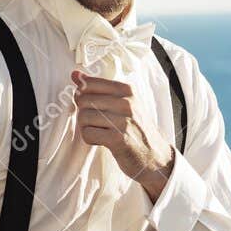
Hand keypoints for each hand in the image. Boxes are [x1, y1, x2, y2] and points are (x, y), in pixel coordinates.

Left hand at [72, 69, 173, 197]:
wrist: (154, 155)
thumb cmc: (135, 128)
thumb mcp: (122, 103)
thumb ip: (98, 88)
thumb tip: (75, 74)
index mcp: (127, 90)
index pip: (89, 83)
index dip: (82, 96)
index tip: (91, 106)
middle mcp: (126, 103)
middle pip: (83, 100)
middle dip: (83, 113)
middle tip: (96, 122)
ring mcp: (123, 121)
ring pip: (84, 117)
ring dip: (86, 127)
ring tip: (100, 131)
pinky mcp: (119, 139)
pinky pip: (88, 134)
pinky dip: (90, 139)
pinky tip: (101, 140)